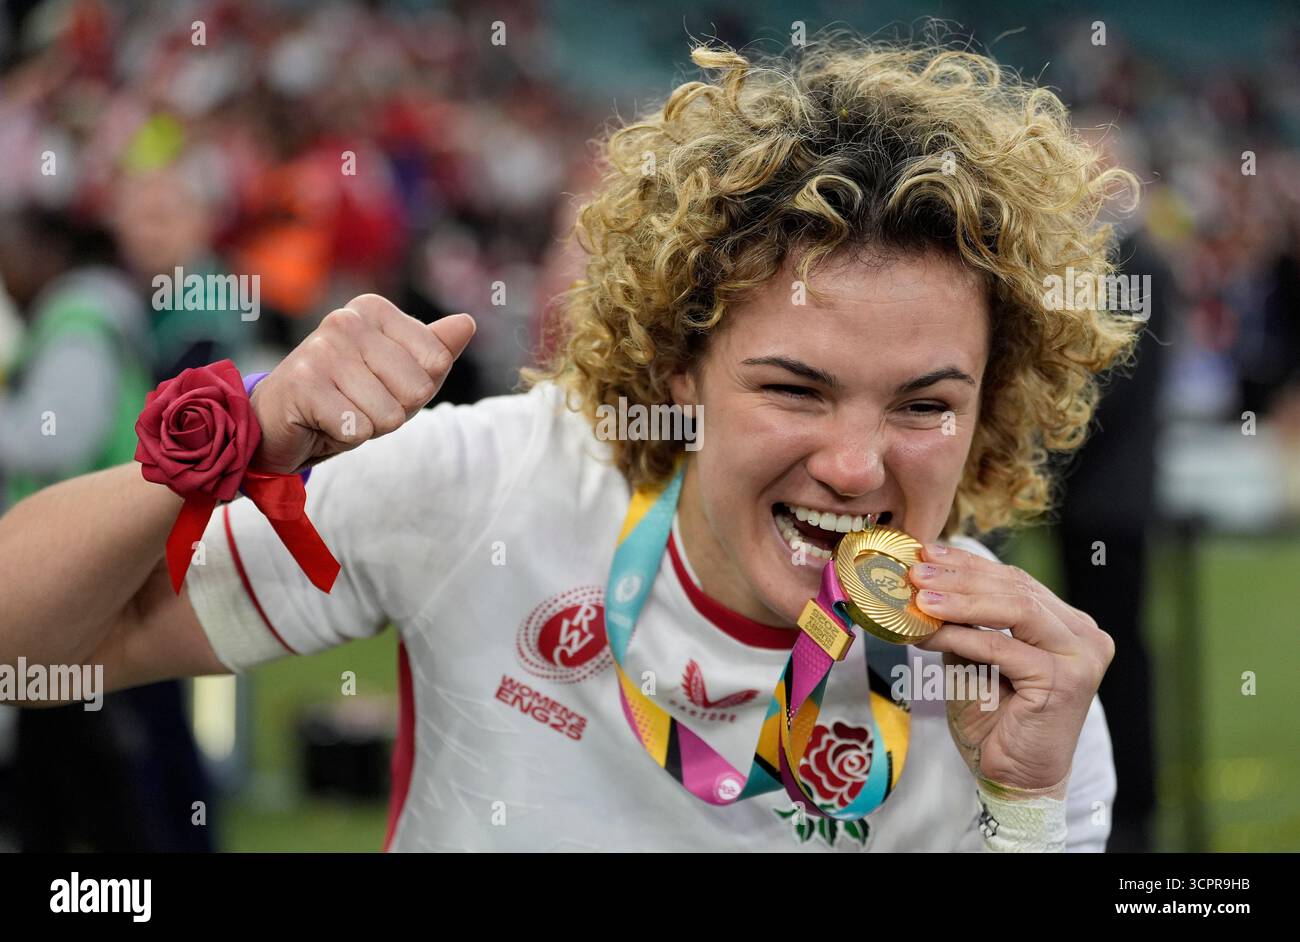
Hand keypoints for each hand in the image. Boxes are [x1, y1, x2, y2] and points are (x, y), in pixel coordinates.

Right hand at [249, 295, 475, 473]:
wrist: (280, 422)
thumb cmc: (347, 395)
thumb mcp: (400, 373)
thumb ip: (435, 349)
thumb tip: (467, 323)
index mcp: (374, 310)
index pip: (438, 361)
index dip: (417, 389)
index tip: (382, 384)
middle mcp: (347, 319)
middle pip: (416, 389)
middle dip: (395, 410)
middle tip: (359, 402)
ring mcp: (322, 349)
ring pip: (389, 414)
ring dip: (368, 426)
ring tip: (342, 411)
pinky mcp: (303, 384)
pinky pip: (358, 430)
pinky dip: (345, 437)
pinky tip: (323, 422)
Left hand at [907, 543, 1114, 793]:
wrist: (1014, 779)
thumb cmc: (995, 721)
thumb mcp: (973, 659)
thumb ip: (961, 624)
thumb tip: (921, 586)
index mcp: (1065, 623)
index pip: (1015, 581)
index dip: (969, 564)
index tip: (927, 552)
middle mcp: (1082, 634)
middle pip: (1016, 589)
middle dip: (960, 577)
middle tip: (916, 572)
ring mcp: (1080, 655)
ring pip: (1015, 609)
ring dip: (961, 600)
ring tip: (921, 597)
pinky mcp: (1066, 680)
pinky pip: (1005, 648)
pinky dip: (964, 637)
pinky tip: (932, 633)